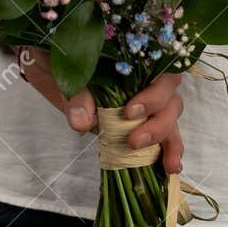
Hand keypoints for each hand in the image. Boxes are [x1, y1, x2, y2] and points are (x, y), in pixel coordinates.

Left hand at [16, 48, 184, 173]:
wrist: (56, 68)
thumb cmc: (67, 62)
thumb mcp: (68, 73)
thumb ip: (78, 95)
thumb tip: (81, 122)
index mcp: (135, 59)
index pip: (162, 72)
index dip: (153, 94)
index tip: (130, 112)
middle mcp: (147, 79)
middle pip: (170, 99)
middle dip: (157, 124)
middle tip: (134, 141)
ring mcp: (147, 102)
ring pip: (170, 117)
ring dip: (168, 140)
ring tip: (167, 164)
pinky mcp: (141, 123)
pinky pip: (163, 135)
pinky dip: (169, 151)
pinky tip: (171, 167)